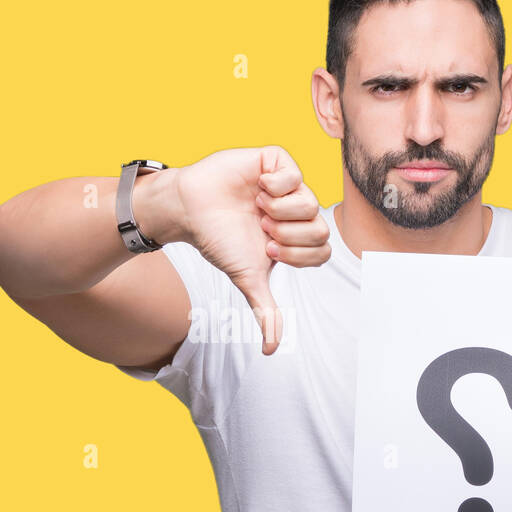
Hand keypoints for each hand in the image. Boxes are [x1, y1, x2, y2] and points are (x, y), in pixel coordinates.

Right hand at [172, 145, 328, 354]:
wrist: (189, 211)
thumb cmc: (219, 241)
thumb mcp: (248, 278)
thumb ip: (265, 310)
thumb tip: (270, 351)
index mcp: (296, 236)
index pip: (323, 250)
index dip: (297, 254)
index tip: (269, 250)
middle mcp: (297, 210)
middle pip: (321, 227)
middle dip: (287, 235)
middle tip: (262, 229)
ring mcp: (288, 185)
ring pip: (310, 201)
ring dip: (279, 210)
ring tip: (257, 208)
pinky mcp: (275, 161)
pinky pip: (294, 172)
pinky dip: (275, 184)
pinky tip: (257, 187)